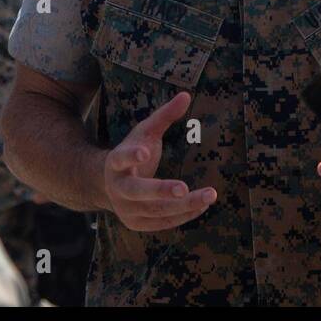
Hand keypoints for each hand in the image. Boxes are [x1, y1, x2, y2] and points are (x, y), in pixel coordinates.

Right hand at [102, 91, 215, 231]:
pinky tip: (203, 205)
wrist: (111, 185)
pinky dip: (184, 215)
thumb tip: (186, 95)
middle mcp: (117, 189)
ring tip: (210, 195)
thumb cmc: (134, 152)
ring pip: (156, 210)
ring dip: (184, 205)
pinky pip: (163, 223)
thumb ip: (164, 116)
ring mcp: (126, 210)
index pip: (120, 158)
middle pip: (138, 192)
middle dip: (161, 190)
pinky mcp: (138, 225)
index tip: (146, 151)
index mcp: (115, 163)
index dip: (131, 156)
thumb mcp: (145, 132)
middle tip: (184, 188)